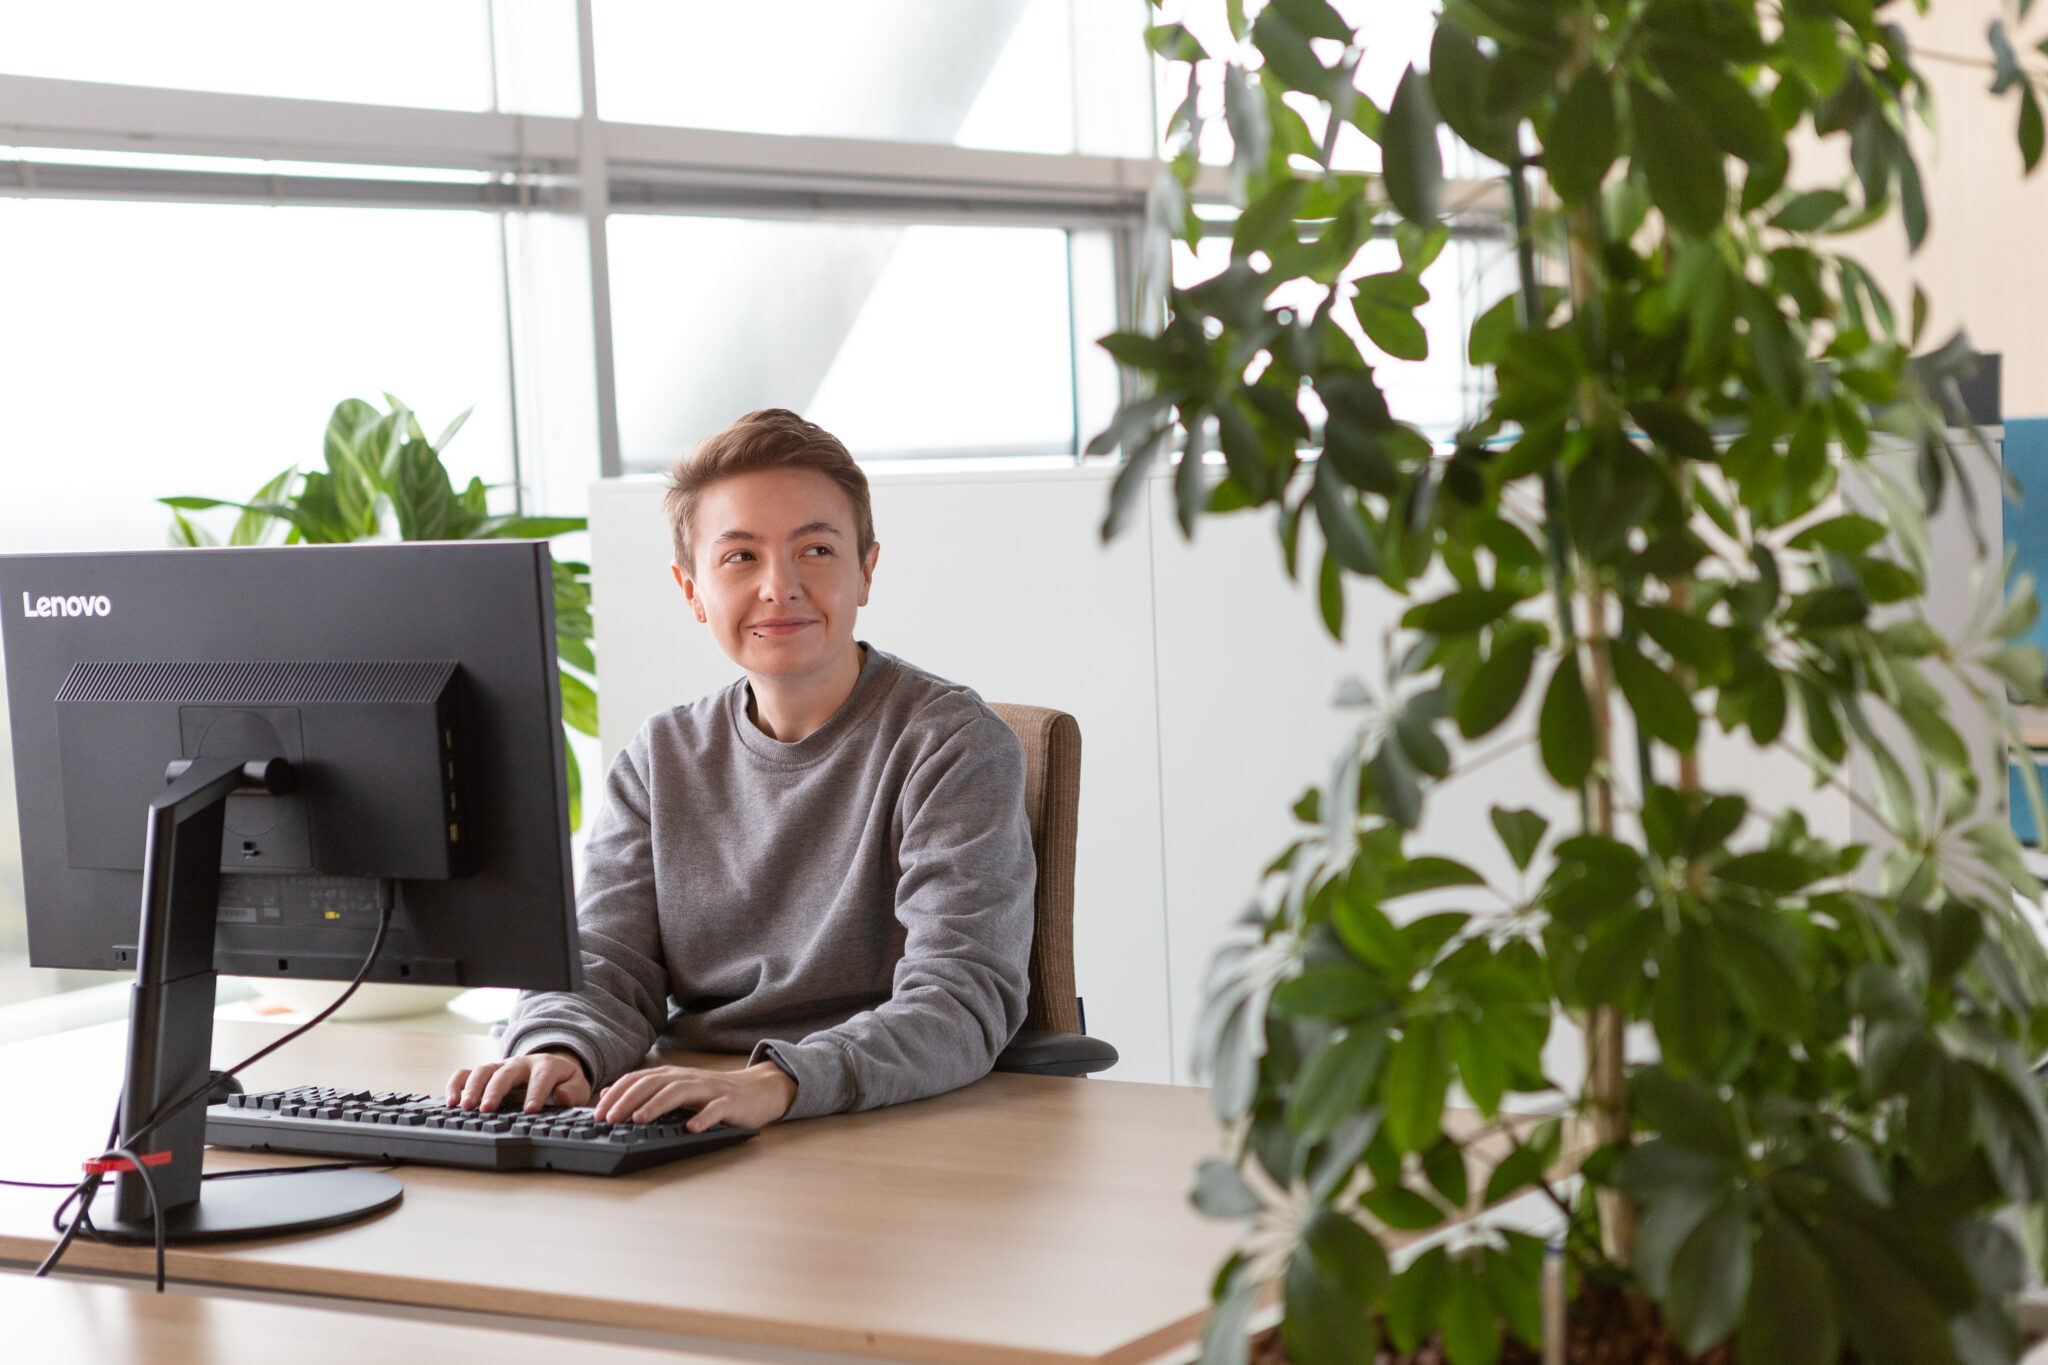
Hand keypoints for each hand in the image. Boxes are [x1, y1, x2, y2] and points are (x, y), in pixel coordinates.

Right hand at [448, 1050, 591, 1113]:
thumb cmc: (562, 1082)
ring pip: (483, 1071)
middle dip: (495, 1090)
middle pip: (505, 1073)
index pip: (540, 1078)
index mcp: (545, 1066)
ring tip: (465, 1108)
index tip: (530, 1111)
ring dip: (472, 1088)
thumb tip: (562, 1096)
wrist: (551, 1066)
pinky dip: (455, 1085)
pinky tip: (450, 1102)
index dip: (535, 1093)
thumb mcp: (577, 1086)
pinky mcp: (486, 1072)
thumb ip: (573, 1091)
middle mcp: (520, 1063)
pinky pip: (466, 1073)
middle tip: (487, 1109)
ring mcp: (500, 1066)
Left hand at [593, 1061, 796, 1131]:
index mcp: (674, 1076)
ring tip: (640, 1119)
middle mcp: (688, 1079)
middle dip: (629, 1099)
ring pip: (679, 1092)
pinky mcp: (730, 1103)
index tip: (599, 1111)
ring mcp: (710, 1090)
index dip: (618, 1093)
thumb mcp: (678, 1089)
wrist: (758, 1090)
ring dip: (657, 1105)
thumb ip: (647, 1091)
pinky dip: (703, 1118)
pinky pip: (716, 1109)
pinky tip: (691, 1128)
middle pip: (654, 1083)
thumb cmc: (714, 1094)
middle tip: (610, 1118)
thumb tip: (610, 1094)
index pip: (639, 1079)